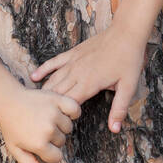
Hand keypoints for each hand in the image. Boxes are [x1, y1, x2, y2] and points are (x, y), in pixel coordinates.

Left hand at [0, 86, 80, 162]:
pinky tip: (63, 112)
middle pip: (62, 141)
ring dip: (61, 125)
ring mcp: (54, 114)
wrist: (7, 101)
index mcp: (38, 144)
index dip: (50, 153)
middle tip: (40, 129)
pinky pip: (75, 109)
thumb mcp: (14, 148)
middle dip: (53, 138)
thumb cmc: (10, 126)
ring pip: (68, 127)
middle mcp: (48, 130)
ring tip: (47, 120)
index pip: (57, 157)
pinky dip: (73, 112)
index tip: (42, 146)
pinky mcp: (57, 100)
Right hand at [30, 23, 147, 133]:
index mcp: (89, 84)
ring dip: (44, 92)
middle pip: (57, 93)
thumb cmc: (128, 60)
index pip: (70, 104)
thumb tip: (115, 129)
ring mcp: (73, 62)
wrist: (125, 33)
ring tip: (35, 104)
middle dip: (49, 107)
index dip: (63, 116)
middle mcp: (77, 73)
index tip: (58, 125)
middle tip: (40, 118)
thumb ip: (119, 109)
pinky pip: (53, 62)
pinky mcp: (72, 52)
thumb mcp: (128, 87)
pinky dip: (43, 70)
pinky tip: (34, 77)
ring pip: (53, 79)